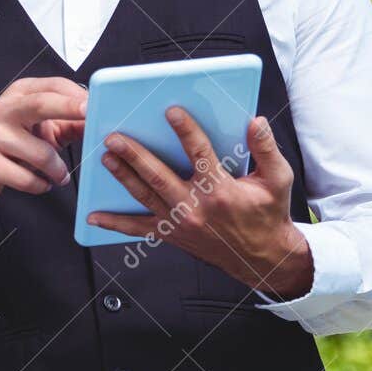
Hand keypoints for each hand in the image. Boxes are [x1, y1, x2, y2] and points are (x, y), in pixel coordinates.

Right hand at [0, 76, 87, 245]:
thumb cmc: (7, 144)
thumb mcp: (39, 129)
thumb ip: (68, 124)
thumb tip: (98, 123)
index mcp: (18, 95)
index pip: (52, 86)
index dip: (76, 95)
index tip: (97, 104)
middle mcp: (3, 110)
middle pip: (40, 104)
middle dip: (69, 108)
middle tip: (91, 117)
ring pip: (40, 153)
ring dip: (57, 170)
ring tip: (59, 176)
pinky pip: (27, 178)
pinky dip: (40, 185)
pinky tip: (40, 183)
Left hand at [86, 107, 314, 298]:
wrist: (262, 258)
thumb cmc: (268, 216)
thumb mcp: (278, 180)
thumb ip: (266, 149)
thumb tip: (255, 122)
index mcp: (220, 191)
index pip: (199, 153)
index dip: (185, 130)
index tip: (171, 112)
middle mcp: (195, 207)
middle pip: (159, 175)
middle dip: (134, 154)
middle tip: (115, 137)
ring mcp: (179, 223)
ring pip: (144, 196)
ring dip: (122, 176)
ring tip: (105, 158)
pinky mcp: (171, 235)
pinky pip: (138, 229)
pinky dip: (114, 224)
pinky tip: (94, 216)